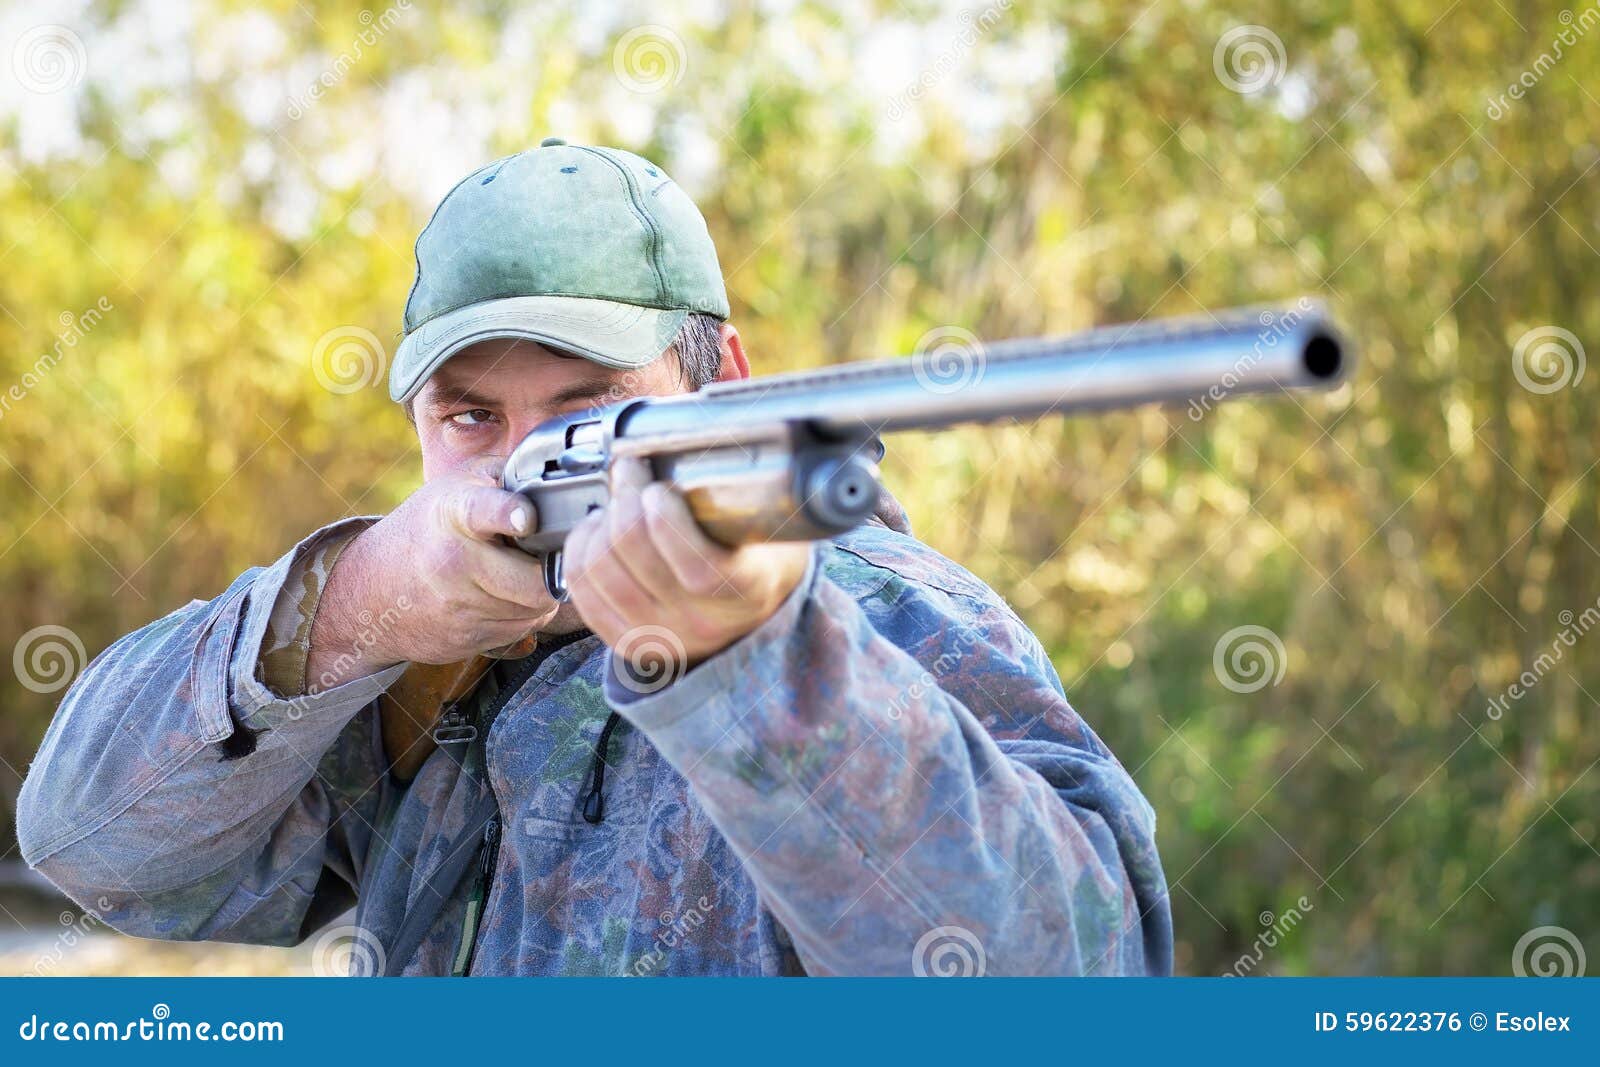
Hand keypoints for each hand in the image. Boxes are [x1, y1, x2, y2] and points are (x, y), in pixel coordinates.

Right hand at [307, 470, 558, 686]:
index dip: (509, 513)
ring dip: (539, 594)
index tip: (527, 518)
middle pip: (536, 583)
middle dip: (551, 571)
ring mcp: (459, 605)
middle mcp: (455, 561)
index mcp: (454, 512)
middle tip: (547, 557)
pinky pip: (522, 630)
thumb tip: (555, 480)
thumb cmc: (428, 527)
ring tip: (518, 573)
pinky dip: (524, 615)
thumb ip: (506, 476)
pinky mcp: (465, 638)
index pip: (482, 511)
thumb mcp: (459, 485)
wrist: (370, 590)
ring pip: (536, 610)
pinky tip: (503, 596)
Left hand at [562, 458, 809, 679]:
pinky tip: (596, 531)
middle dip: (623, 499)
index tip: (658, 485)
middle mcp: (702, 623)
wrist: (757, 619)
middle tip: (630, 472)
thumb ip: (745, 488)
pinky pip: (582, 591)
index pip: (697, 566)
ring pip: (600, 571)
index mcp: (747, 591)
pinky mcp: (629, 641)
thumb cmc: (763, 559)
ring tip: (614, 502)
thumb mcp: (774, 525)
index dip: (665, 518)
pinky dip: (579, 550)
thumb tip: (703, 419)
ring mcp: (662, 637)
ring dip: (599, 523)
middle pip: (634, 556)